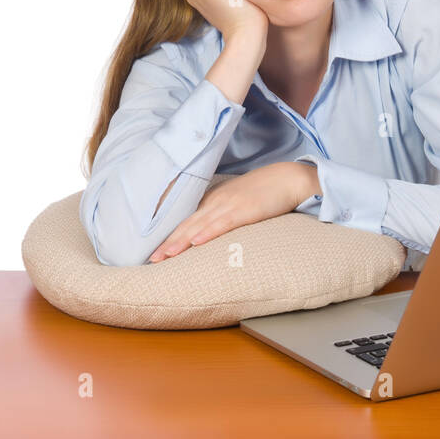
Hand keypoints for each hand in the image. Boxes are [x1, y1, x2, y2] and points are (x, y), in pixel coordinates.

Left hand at [147, 162, 318, 260]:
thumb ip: (223, 212)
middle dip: (168, 243)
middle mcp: (217, 201)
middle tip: (150, 260)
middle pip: (187, 224)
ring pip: (200, 225)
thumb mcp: (238, 200)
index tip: (155, 252)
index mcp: (214, 200)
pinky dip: (208, 232)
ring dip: (181, 241)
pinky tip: (197, 242)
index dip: (170, 236)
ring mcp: (230, 205)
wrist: (289, 177)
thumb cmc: (265, 190)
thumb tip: (209, 230)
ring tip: (165, 256)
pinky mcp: (245, 210)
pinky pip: (223, 223)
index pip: (187, 221)